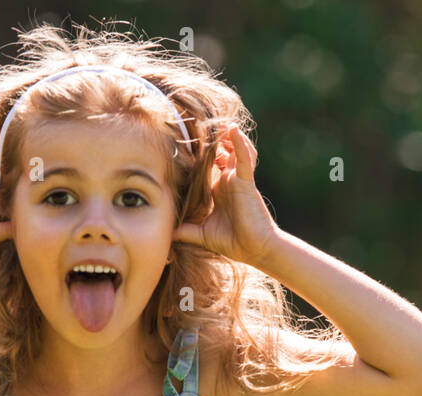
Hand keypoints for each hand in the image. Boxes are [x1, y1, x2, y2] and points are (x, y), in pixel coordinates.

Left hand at [171, 124, 280, 265]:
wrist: (255, 250)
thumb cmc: (233, 242)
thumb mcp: (202, 235)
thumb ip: (185, 231)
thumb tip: (166, 235)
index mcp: (218, 189)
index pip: (207, 165)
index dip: (197, 153)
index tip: (183, 141)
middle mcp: (228, 180)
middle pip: (219, 151)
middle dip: (211, 138)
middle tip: (195, 123)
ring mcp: (238, 179)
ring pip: (233, 149)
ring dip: (226, 135)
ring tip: (217, 120)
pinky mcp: (246, 182)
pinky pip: (244, 159)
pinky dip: (240, 144)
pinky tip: (233, 131)